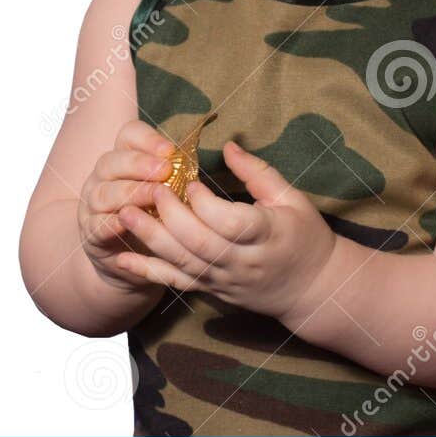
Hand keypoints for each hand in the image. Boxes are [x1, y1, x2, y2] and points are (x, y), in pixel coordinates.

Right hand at [77, 119, 177, 292]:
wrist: (126, 256)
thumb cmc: (155, 216)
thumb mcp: (170, 189)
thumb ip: (187, 170)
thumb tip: (232, 151)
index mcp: (125, 159)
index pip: (128, 136)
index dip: (147, 140)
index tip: (171, 150)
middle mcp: (105, 177)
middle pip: (112, 161)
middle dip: (138, 164)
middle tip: (164, 170)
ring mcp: (94, 205)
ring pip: (103, 192)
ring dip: (128, 193)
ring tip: (153, 197)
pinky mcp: (91, 233)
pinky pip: (96, 225)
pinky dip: (110, 223)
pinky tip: (126, 222)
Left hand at [111, 138, 340, 320]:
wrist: (313, 289)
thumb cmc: (305, 236)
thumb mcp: (292, 199)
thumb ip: (258, 173)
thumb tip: (228, 145)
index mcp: (269, 235)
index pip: (232, 223)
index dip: (205, 203)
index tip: (188, 180)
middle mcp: (245, 262)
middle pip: (202, 245)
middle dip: (171, 217)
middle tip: (149, 189)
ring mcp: (226, 280)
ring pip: (185, 265)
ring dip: (151, 240)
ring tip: (124, 212)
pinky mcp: (212, 291)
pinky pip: (176, 284)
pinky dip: (148, 273)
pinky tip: (122, 259)